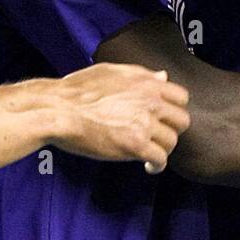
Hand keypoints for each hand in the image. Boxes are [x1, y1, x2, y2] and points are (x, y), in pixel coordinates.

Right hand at [46, 64, 190, 173]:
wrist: (57, 110)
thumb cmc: (76, 91)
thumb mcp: (110, 72)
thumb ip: (141, 76)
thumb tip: (163, 77)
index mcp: (146, 83)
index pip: (181, 97)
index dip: (173, 109)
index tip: (164, 118)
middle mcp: (150, 101)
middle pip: (182, 120)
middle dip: (171, 130)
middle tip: (157, 137)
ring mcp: (144, 123)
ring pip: (171, 141)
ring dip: (162, 149)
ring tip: (150, 154)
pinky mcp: (135, 145)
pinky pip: (159, 159)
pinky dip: (156, 166)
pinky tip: (147, 167)